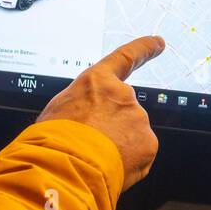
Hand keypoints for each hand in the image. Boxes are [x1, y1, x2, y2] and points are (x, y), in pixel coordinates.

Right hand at [38, 35, 164, 191]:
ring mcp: (138, 119)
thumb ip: (79, 108)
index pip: (125, 58)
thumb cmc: (53, 140)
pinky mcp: (148, 143)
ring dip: (117, 147)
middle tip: (89, 146)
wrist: (65, 165)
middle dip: (111, 128)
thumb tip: (84, 121)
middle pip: (122, 111)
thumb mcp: (56, 111)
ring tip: (94, 158)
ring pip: (130, 135)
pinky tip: (108, 167)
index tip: (158, 43)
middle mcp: (122, 95)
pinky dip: (127, 162)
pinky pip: (139, 154)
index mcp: (96, 82)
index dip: (144, 49)